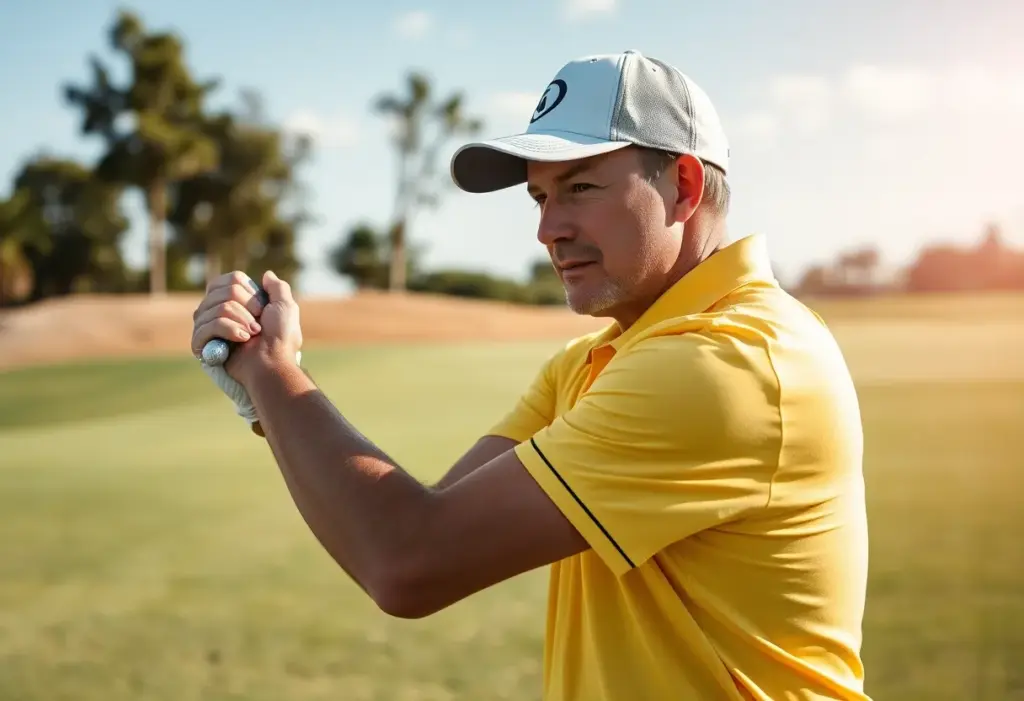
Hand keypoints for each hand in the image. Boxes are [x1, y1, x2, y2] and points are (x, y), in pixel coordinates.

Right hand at [191, 270, 302, 387]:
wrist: (274, 363)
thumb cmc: (281, 338)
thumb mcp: (285, 306)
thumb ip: (277, 287)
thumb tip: (266, 274)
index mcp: (236, 301)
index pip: (231, 279)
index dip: (250, 293)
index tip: (263, 310)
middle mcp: (218, 310)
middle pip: (223, 291)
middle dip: (247, 308)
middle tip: (258, 327)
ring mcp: (207, 326)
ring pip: (218, 308)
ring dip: (242, 322)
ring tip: (251, 336)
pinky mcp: (201, 343)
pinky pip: (207, 325)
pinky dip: (229, 331)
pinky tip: (241, 341)